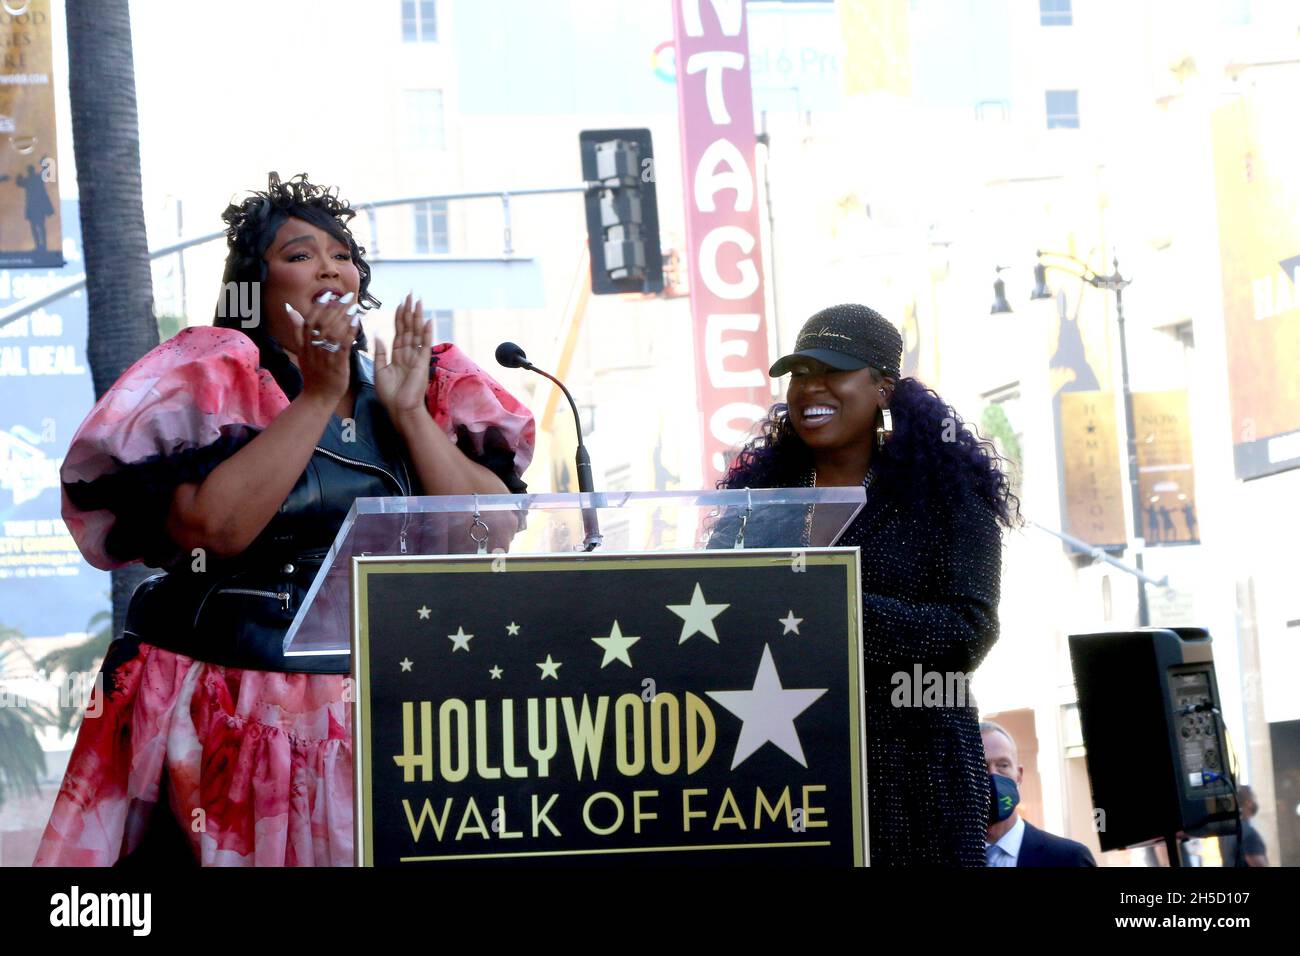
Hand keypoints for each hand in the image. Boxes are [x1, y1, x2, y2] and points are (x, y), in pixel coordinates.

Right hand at [291, 292, 358, 405]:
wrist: (318, 396)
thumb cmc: (313, 372)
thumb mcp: (301, 349)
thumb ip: (297, 328)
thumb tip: (289, 308)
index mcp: (304, 343)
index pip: (309, 320)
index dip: (318, 306)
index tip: (328, 294)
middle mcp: (313, 348)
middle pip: (322, 324)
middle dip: (335, 308)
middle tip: (347, 296)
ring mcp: (325, 356)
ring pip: (333, 333)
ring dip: (344, 318)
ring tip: (354, 307)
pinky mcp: (337, 364)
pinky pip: (343, 345)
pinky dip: (350, 332)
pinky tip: (357, 322)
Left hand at [374, 292, 432, 422]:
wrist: (399, 408)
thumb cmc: (389, 394)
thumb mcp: (379, 370)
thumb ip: (380, 352)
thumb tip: (378, 334)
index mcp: (397, 355)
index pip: (399, 332)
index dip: (399, 317)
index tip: (400, 303)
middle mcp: (408, 353)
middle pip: (409, 328)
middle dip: (409, 311)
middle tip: (410, 295)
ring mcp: (416, 357)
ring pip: (416, 333)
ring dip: (417, 316)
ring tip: (418, 301)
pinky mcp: (422, 363)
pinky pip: (425, 345)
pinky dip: (427, 332)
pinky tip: (428, 320)